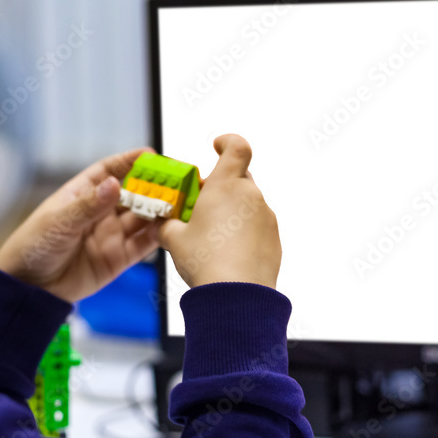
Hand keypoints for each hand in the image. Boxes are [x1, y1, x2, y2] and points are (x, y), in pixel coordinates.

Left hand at [0, 148, 160, 302]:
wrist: (28, 288)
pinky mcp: (119, 258)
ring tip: (178, 206)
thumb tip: (115, 183)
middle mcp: (102, 212)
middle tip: (176, 181)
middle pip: (134, 193)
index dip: (131, 161)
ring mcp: (112, 235)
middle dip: (155, 186)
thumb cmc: (34, 246)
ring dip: (161, 212)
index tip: (152, 155)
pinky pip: (144, 245)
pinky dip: (159, 237)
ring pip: (144, 218)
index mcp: (83, 194)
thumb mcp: (59, 221)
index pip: (111, 170)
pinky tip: (170, 230)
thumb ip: (90, 205)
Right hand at [158, 134, 280, 289]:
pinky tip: (227, 254)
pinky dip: (244, 232)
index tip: (217, 146)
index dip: (228, 142)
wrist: (237, 295)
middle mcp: (251, 196)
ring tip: (211, 236)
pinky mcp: (274, 240)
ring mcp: (266, 218)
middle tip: (200, 206)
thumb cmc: (204, 260)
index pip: (237, 147)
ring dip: (232, 212)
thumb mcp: (174, 240)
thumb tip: (163, 225)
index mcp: (227, 186)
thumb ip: (167, 225)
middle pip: (239, 179)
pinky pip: (257, 227)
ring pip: (248, 205)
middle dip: (221, 187)